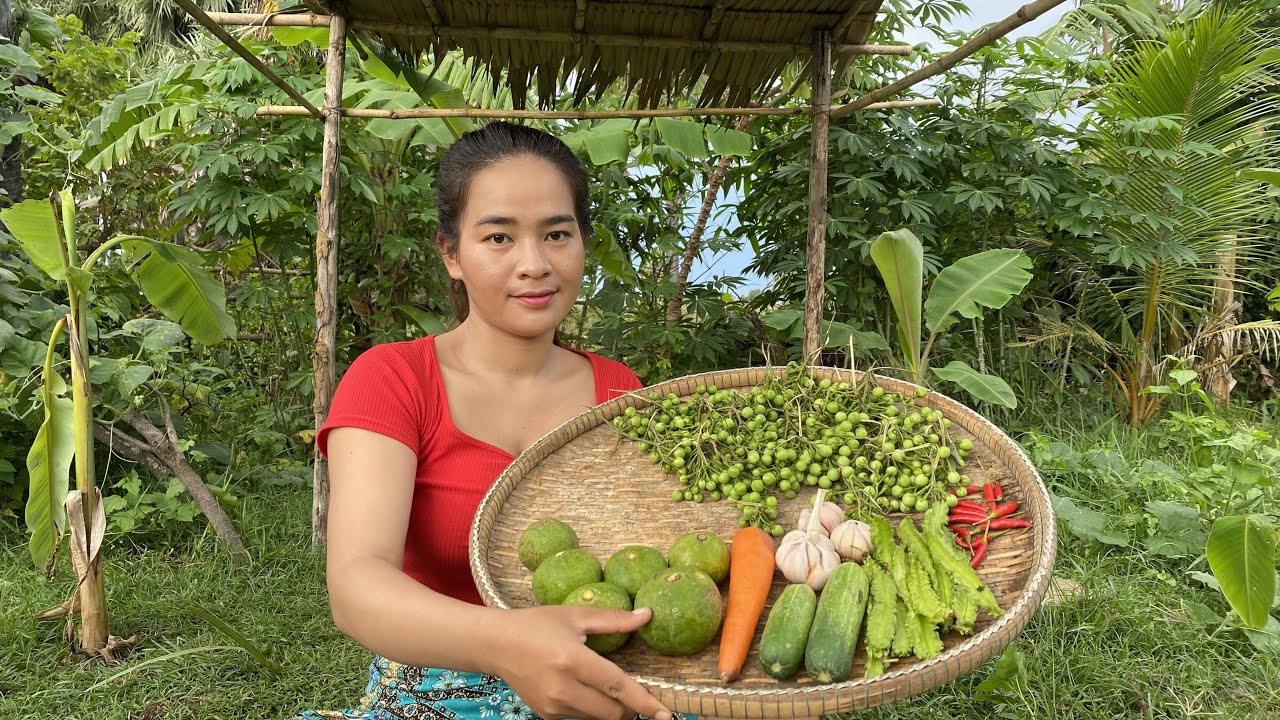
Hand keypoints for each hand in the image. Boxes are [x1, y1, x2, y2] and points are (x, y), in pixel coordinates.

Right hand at [492, 605, 673, 719]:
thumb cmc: (536, 624)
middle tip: (636, 691)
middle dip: (631, 707)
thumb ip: (614, 620)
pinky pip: (581, 717)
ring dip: (611, 708)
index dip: (645, 703)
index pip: (618, 687)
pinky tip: (583, 687)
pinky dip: (591, 708)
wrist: (495, 644)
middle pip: (612, 712)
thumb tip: (647, 616)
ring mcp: (553, 706)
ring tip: (606, 685)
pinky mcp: (546, 715)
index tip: (666, 715)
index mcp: (572, 661)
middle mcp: (563, 689)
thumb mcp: (575, 615)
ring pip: (598, 718)